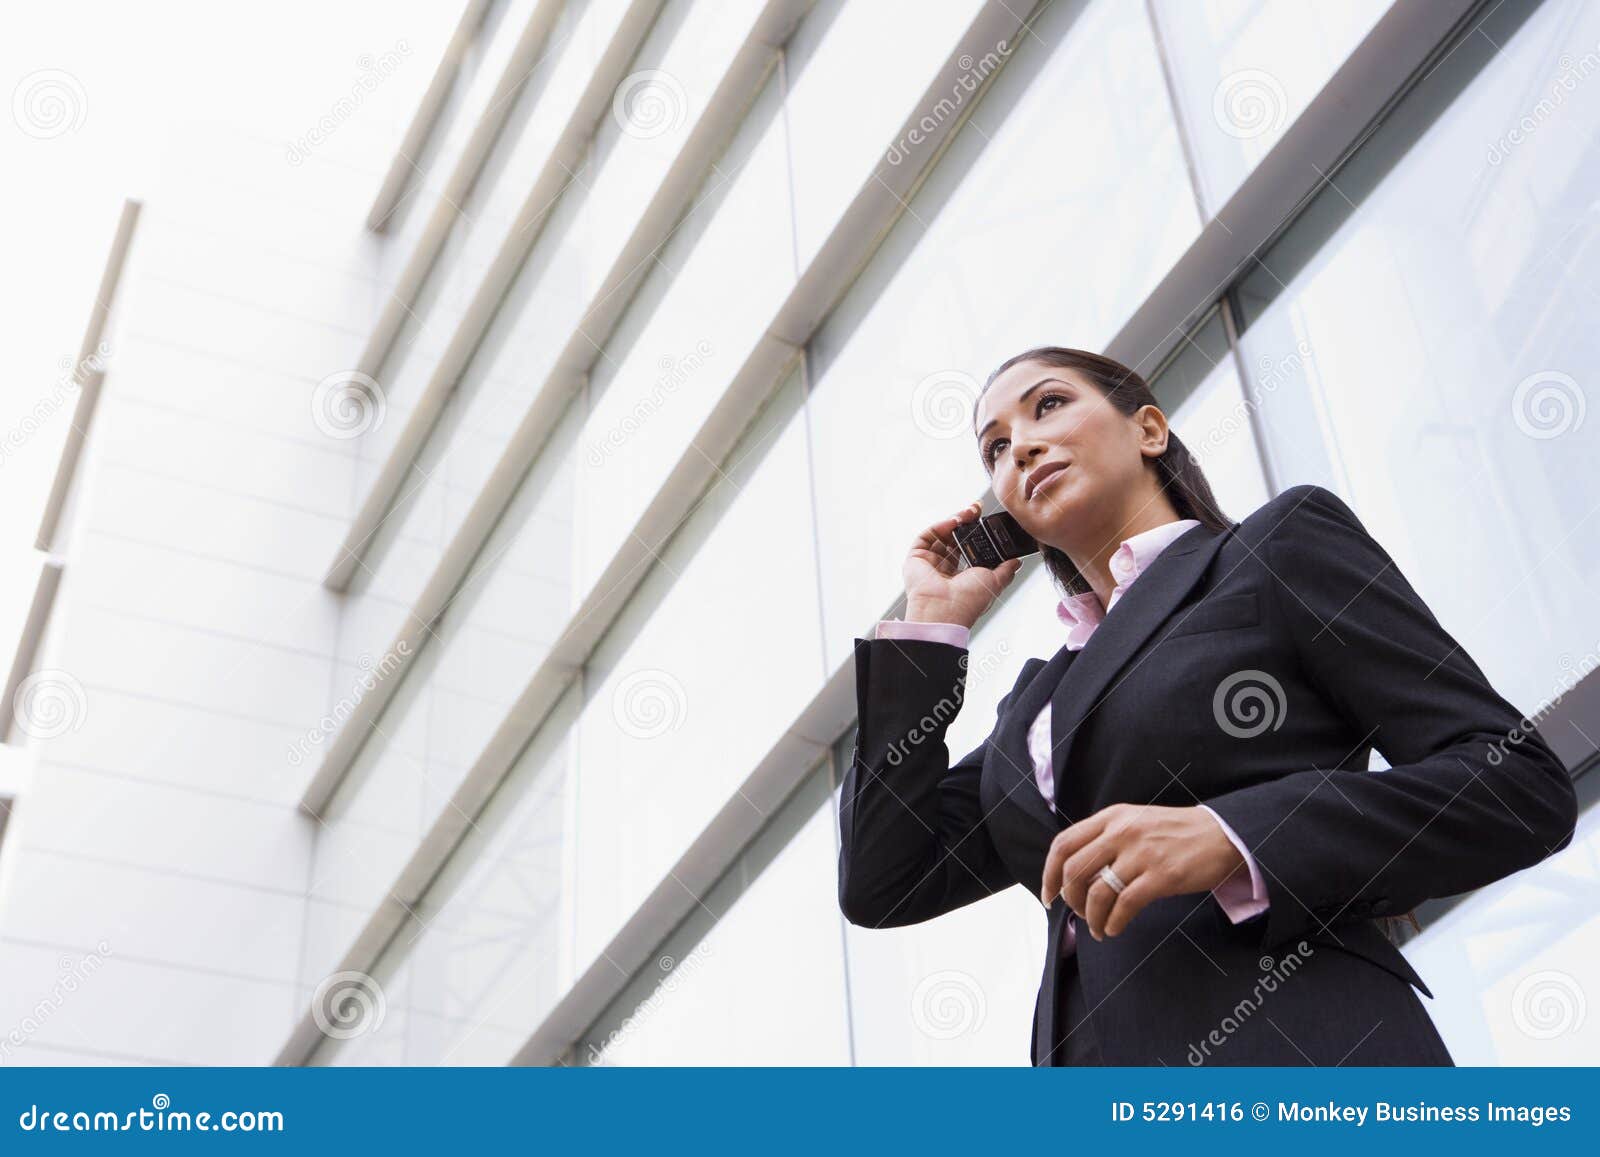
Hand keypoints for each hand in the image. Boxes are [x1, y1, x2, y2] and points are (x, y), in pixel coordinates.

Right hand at [902, 501, 1022, 627]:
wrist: (947, 610)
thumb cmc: (968, 601)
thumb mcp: (995, 581)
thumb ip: (1006, 569)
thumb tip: (1017, 560)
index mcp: (960, 577)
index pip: (967, 549)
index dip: (975, 534)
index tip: (985, 521)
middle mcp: (943, 569)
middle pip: (953, 538)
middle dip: (966, 523)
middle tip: (977, 510)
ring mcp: (928, 563)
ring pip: (941, 535)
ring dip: (955, 520)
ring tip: (969, 512)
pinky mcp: (915, 558)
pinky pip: (927, 536)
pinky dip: (940, 525)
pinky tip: (955, 520)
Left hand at [1038, 803, 1246, 940]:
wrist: (1222, 834)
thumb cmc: (1174, 833)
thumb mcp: (1134, 822)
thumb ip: (1105, 839)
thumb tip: (1074, 876)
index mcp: (1111, 817)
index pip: (1063, 844)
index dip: (1049, 874)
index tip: (1049, 896)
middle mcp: (1122, 832)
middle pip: (1074, 870)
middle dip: (1070, 899)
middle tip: (1077, 914)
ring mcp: (1142, 853)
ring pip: (1097, 892)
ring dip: (1091, 917)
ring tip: (1098, 928)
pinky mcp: (1162, 876)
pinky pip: (1124, 905)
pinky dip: (1113, 922)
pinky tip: (1114, 928)